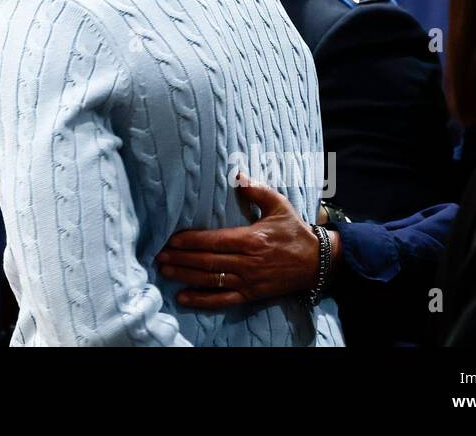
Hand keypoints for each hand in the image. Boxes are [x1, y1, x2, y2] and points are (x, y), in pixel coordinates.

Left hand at [155, 173, 334, 309]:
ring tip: (164, 270)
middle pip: (207, 261)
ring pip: (211, 280)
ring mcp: (248, 280)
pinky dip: (202, 300)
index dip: (190, 241)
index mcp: (251, 239)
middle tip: (158, 254)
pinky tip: (183, 297)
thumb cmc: (294, 231)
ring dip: (185, 276)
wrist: (317, 262)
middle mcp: (247, 262)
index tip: (171, 239)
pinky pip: (223, 299)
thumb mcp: (278, 205)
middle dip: (180, 258)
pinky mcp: (251, 294)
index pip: (214, 241)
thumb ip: (256, 189)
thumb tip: (236, 174)